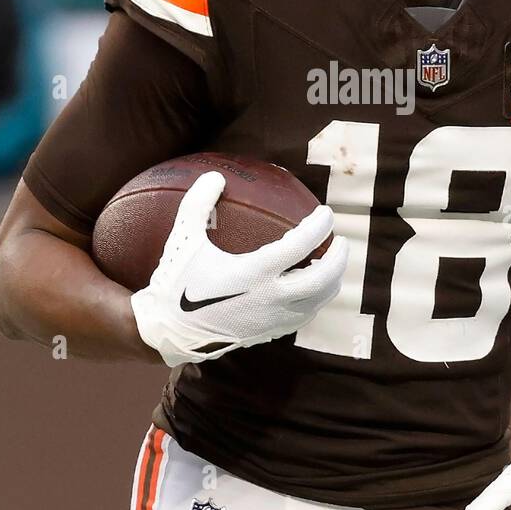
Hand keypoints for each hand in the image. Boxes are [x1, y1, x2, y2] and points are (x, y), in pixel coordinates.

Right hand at [130, 171, 347, 367]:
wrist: (169, 332)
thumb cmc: (176, 283)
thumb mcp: (183, 240)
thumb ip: (198, 204)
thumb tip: (216, 176)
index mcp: (253, 274)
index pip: (299, 246)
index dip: (318, 227)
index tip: (326, 214)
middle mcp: (270, 299)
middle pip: (321, 279)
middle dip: (338, 258)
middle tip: (341, 241)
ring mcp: (272, 320)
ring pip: (317, 301)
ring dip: (331, 280)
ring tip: (330, 262)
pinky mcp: (269, 333)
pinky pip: (303, 317)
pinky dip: (315, 300)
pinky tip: (310, 289)